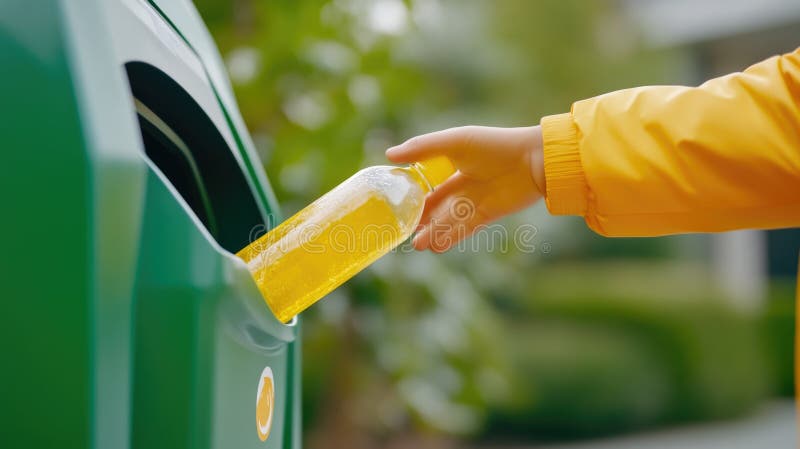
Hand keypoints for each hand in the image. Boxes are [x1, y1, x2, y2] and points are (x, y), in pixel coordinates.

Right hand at [386, 125, 544, 251]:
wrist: (533, 161)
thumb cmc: (495, 145)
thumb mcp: (454, 142)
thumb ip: (423, 148)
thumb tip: (389, 155)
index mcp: (453, 163)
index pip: (429, 182)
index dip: (414, 193)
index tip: (396, 203)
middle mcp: (464, 183)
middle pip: (437, 205)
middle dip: (421, 219)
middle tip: (404, 232)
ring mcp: (475, 200)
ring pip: (448, 220)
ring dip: (433, 232)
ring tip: (417, 245)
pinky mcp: (487, 214)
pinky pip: (463, 229)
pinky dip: (449, 238)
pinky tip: (435, 247)